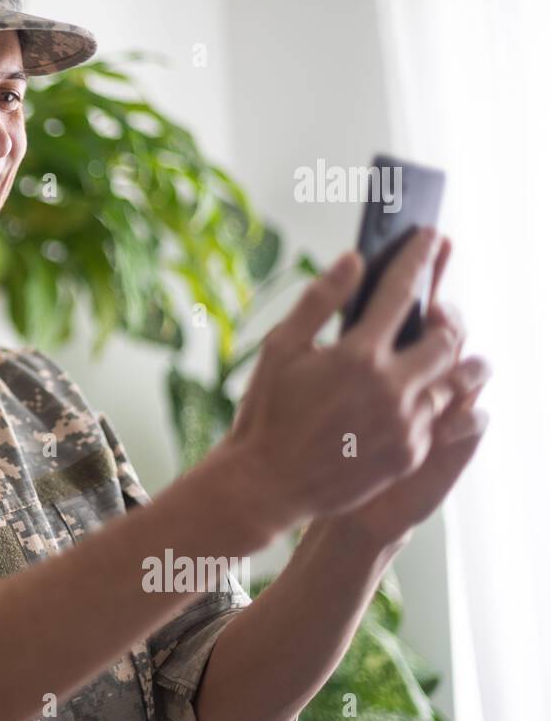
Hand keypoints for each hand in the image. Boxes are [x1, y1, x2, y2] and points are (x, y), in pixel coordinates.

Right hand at [228, 227, 463, 539]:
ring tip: (446, 350)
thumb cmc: (266, 413)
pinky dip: (437, 400)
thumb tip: (353, 260)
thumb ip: (319, 301)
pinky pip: (439, 419)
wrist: (267, 484)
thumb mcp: (280, 349)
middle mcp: (390, 388)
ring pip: (452, 381)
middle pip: (445, 337)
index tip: (430, 235)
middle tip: (440, 308)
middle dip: (447, 316)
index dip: (418, 258)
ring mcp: (405, 424)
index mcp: (357, 355)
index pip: (401, 292)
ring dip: (454, 360)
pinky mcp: (410, 454)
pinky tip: (424, 394)